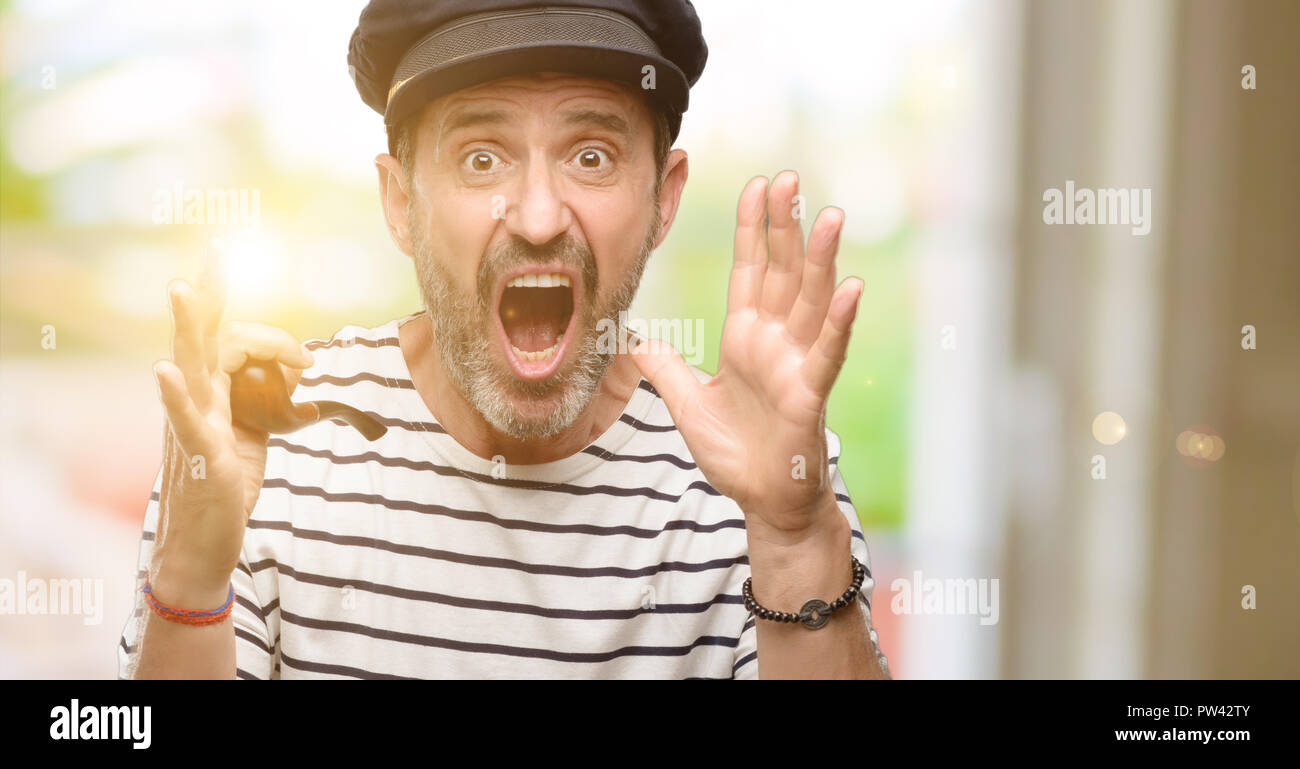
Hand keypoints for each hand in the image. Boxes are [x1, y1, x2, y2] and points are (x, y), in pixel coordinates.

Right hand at [149, 239, 313, 604]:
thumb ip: (269, 394)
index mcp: (213, 391)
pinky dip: (173, 395)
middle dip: (210, 291)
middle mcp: (196, 399)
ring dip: (188, 326)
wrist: (203, 544)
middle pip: (203, 336)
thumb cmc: (226, 485)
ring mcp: (191, 425)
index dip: (274, 341)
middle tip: (217, 248)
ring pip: (188, 365)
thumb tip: (296, 368)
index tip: (305, 360)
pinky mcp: (196, 456)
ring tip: (182, 289)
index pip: (234, 342)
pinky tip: (163, 372)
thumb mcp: (255, 431)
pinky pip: (182, 420)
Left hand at [631, 171, 861, 544]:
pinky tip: (852, 288)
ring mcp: (795, 364)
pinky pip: (827, 352)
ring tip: (830, 215)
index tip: (755, 187)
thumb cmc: (735, 453)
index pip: (750, 271)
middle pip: (783, 272)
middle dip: (785, 226)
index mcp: (746, 337)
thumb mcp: (687, 404)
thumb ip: (665, 367)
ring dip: (821, 259)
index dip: (752, 230)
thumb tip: (632, 336)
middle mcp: (775, 341)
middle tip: (789, 179)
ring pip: (812, 301)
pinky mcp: (809, 394)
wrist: (762, 501)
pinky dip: (840, 321)